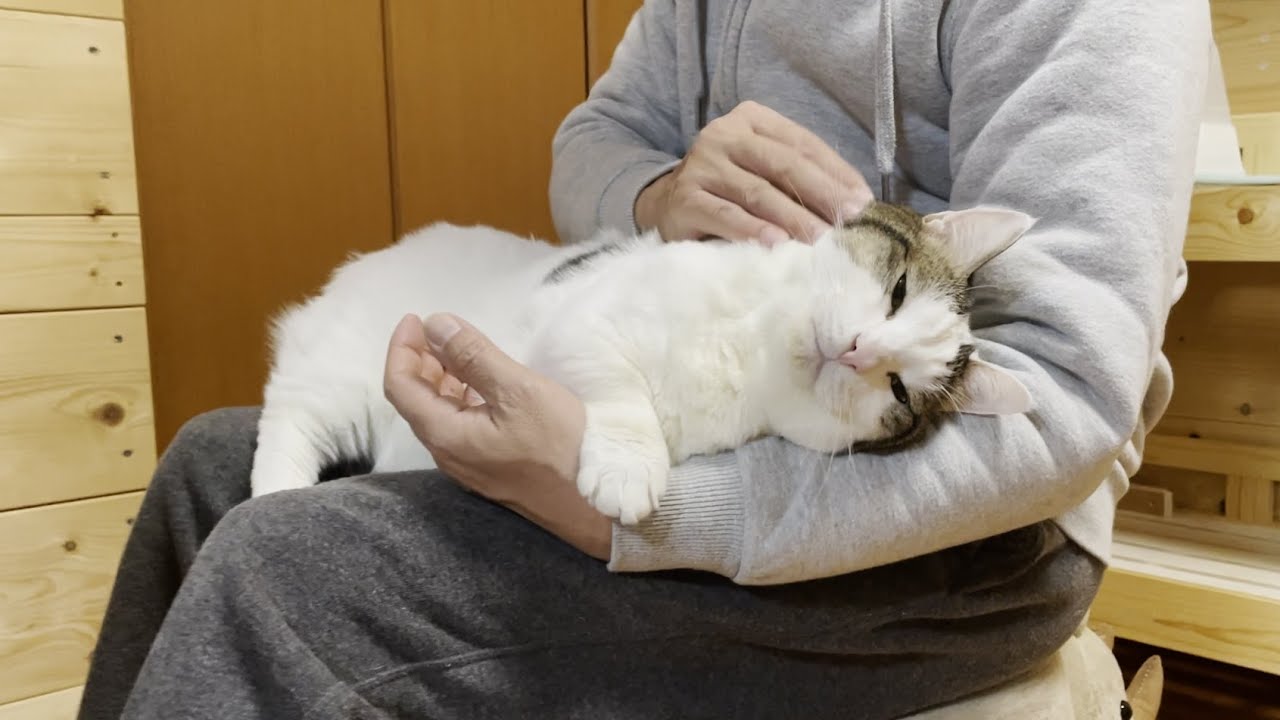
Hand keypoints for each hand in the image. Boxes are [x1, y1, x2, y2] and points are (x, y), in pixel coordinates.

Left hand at [382, 313, 611, 559]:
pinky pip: (461, 425)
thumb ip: (473, 355)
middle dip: (420, 359)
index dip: (402, 348)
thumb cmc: (560, 444)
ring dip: (442, 377)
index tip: (417, 317)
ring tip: (459, 348)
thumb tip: (436, 325)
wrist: (597, 504)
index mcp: (445, 434)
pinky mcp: (490, 467)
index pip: (400, 386)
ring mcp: (469, 464)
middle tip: (437, 328)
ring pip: (440, 413)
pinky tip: (482, 383)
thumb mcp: (519, 389)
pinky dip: (462, 395)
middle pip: (416, 400)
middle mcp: (448, 453)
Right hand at [634, 100, 872, 245]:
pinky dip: (754, 230)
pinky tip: (778, 244)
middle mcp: (723, 135)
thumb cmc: (729, 189)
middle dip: (822, 195)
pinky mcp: (685, 199)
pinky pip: (726, 216)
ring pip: (758, 193)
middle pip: (783, 165)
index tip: (863, 201)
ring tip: (822, 240)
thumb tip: (854, 202)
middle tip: (850, 221)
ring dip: (794, 218)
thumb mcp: (763, 169)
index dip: (836, 172)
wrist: (666, 204)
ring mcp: (702, 166)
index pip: (802, 144)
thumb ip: (799, 174)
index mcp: (751, 119)